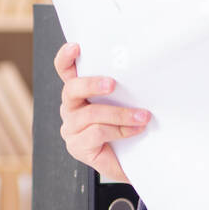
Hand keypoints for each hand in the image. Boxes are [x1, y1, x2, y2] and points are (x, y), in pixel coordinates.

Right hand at [54, 41, 149, 184]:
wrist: (130, 163)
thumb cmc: (128, 129)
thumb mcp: (126, 104)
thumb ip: (124, 90)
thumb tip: (143, 73)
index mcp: (80, 93)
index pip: (65, 71)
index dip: (66, 58)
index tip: (76, 46)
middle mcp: (71, 108)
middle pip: (72, 90)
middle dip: (92, 84)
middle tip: (112, 84)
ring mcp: (71, 128)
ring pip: (91, 114)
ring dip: (120, 114)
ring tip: (143, 116)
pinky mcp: (77, 146)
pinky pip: (97, 133)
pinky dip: (120, 130)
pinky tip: (136, 130)